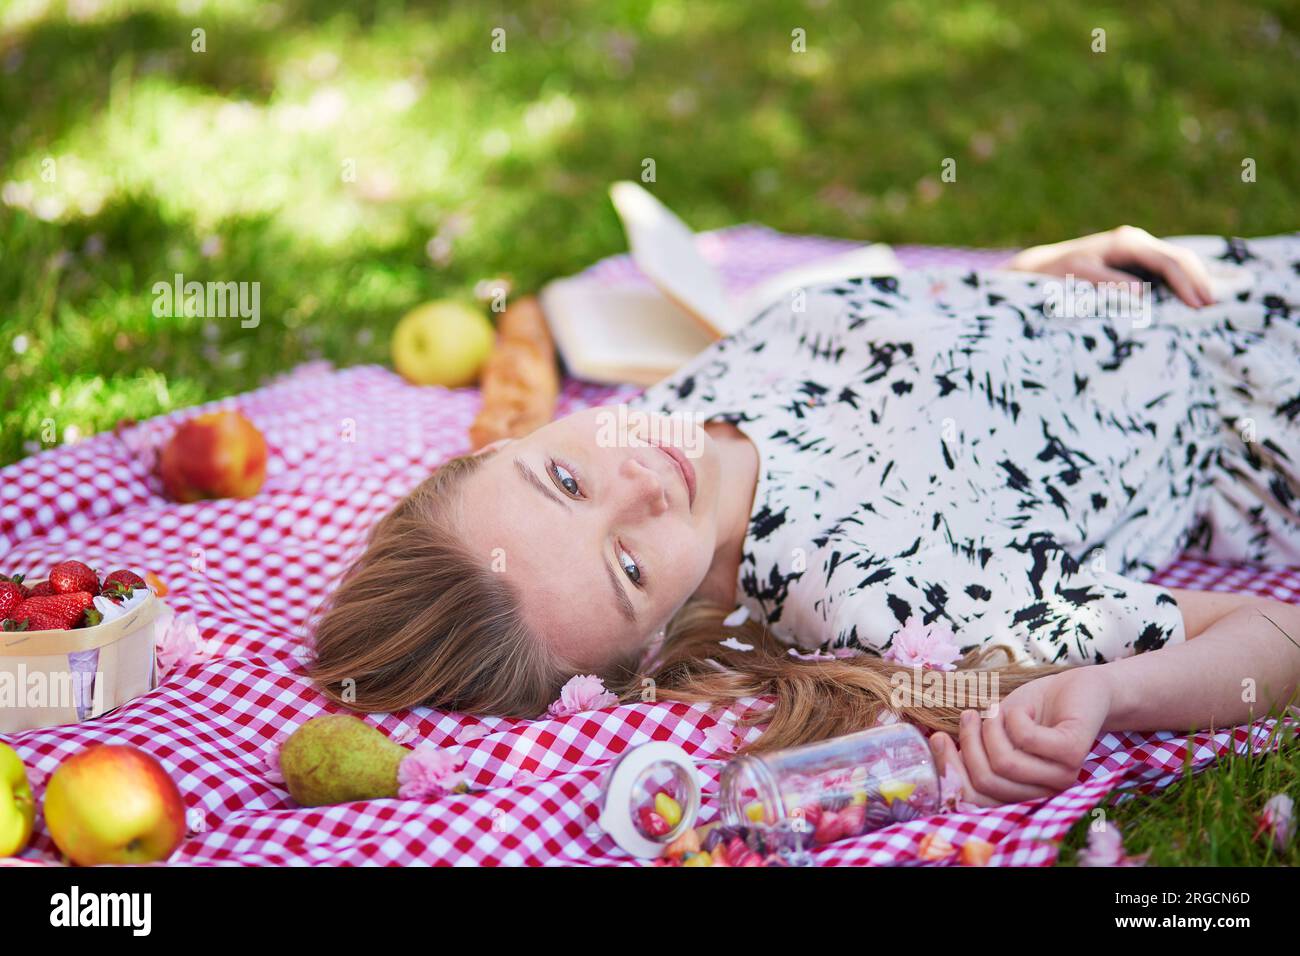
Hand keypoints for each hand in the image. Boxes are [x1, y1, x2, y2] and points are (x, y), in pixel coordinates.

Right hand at [928, 665, 1111, 806]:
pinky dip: (1015, 716)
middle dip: (968, 742)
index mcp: (1022, 793)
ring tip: (996, 708)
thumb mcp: (996, 731)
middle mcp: (1042, 793)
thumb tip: (936, 755)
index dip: (950, 769)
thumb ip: (976, 752)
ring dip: (991, 727)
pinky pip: (1026, 739)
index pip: (976, 799)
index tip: (936, 738)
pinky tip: (1023, 708)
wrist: (1080, 687)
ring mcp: (1060, 777)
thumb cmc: (1035, 710)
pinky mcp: (1072, 754)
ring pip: (1004, 763)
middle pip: (985, 782)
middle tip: (969, 715)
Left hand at [1001, 225, 1215, 307]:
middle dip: (1197, 280)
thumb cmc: (1057, 274)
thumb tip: (1141, 294)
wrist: (1042, 268)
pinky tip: (1192, 296)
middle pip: (1179, 257)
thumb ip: (1107, 282)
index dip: (1186, 282)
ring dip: (1194, 280)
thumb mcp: (1079, 276)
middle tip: (1211, 307)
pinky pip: (1166, 267)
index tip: (1199, 305)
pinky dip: (1182, 280)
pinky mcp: (1136, 260)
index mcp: (1127, 242)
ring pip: (1177, 260)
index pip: (1167, 261)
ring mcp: (1138, 248)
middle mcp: (1136, 241)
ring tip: (1207, 304)